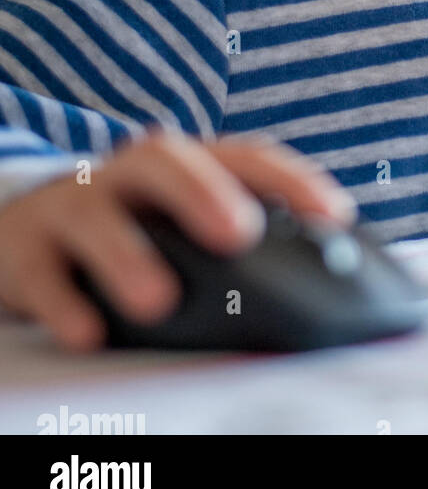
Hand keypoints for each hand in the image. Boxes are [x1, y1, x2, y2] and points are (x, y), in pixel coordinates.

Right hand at [0, 128, 355, 352]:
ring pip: (97, 218)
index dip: (291, 179)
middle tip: (240, 232)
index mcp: (183, 164)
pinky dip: (64, 304)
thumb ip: (239, 235)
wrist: (26, 229)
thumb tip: (326, 275)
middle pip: (166, 163)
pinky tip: (90, 332)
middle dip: (204, 193)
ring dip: (128, 257)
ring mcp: (73, 207)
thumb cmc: (132, 228)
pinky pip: (42, 275)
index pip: (245, 156)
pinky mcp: (23, 253)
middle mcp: (128, 175)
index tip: (335, 214)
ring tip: (158, 300)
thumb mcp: (181, 220)